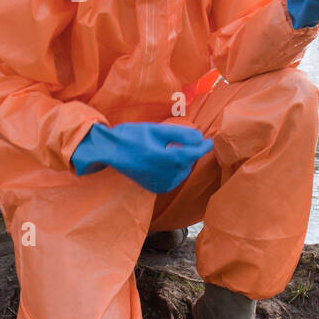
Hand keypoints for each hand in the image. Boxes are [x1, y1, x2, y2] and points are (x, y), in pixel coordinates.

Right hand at [70, 122, 213, 193]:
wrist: (109, 152)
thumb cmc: (132, 137)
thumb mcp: (158, 130)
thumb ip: (182, 134)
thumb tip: (200, 138)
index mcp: (166, 159)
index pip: (193, 154)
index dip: (203, 147)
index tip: (209, 141)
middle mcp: (165, 175)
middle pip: (188, 162)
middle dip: (188, 151)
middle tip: (176, 140)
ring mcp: (161, 184)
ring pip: (182, 171)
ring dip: (181, 160)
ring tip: (166, 149)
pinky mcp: (156, 188)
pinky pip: (174, 178)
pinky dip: (174, 169)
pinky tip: (162, 160)